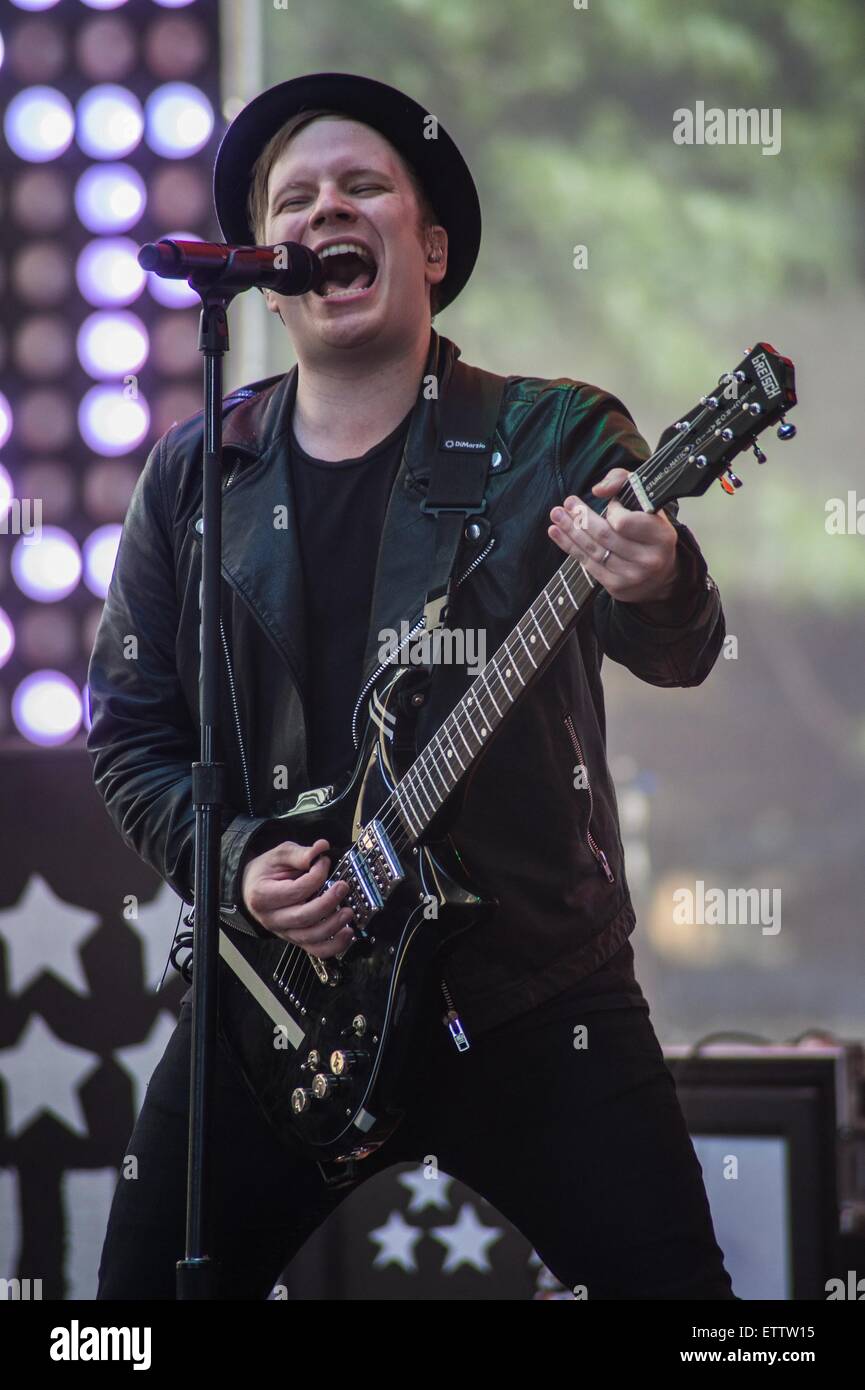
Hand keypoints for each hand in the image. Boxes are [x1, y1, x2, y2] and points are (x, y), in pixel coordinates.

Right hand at [241, 837, 354, 958]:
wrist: (252, 889)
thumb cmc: (265, 872)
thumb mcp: (279, 855)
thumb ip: (300, 853)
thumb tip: (321, 848)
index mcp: (263, 896)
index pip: (295, 891)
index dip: (315, 876)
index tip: (325, 862)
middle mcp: (272, 918)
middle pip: (302, 917)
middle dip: (327, 903)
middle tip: (343, 887)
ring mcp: (284, 932)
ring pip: (310, 937)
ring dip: (333, 926)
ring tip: (348, 911)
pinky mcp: (296, 939)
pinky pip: (315, 950)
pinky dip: (334, 946)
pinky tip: (347, 934)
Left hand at [548, 467, 679, 604]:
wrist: (662, 574)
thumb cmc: (650, 530)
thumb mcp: (646, 499)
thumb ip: (623, 481)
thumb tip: (597, 490)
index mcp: (661, 536)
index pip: (624, 522)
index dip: (613, 511)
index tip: (611, 504)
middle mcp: (648, 559)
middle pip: (604, 536)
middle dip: (581, 518)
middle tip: (567, 503)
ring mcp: (631, 576)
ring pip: (593, 550)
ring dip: (570, 531)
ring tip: (556, 515)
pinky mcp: (616, 587)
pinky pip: (588, 564)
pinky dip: (570, 547)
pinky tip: (556, 533)